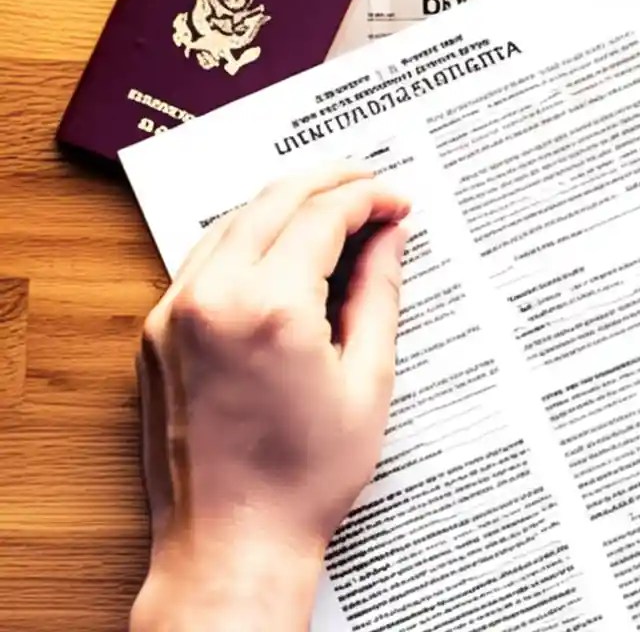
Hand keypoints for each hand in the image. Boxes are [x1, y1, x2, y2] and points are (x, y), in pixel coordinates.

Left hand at [130, 164, 409, 630]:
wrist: (232, 540)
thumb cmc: (303, 478)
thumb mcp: (367, 382)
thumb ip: (378, 294)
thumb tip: (389, 237)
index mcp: (269, 307)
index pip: (323, 216)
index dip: (369, 198)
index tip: (400, 201)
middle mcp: (211, 298)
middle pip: (272, 202)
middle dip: (328, 183)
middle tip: (372, 185)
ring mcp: (173, 315)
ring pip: (231, 223)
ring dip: (283, 205)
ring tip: (333, 210)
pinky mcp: (155, 335)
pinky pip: (202, 260)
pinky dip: (245, 240)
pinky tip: (280, 250)